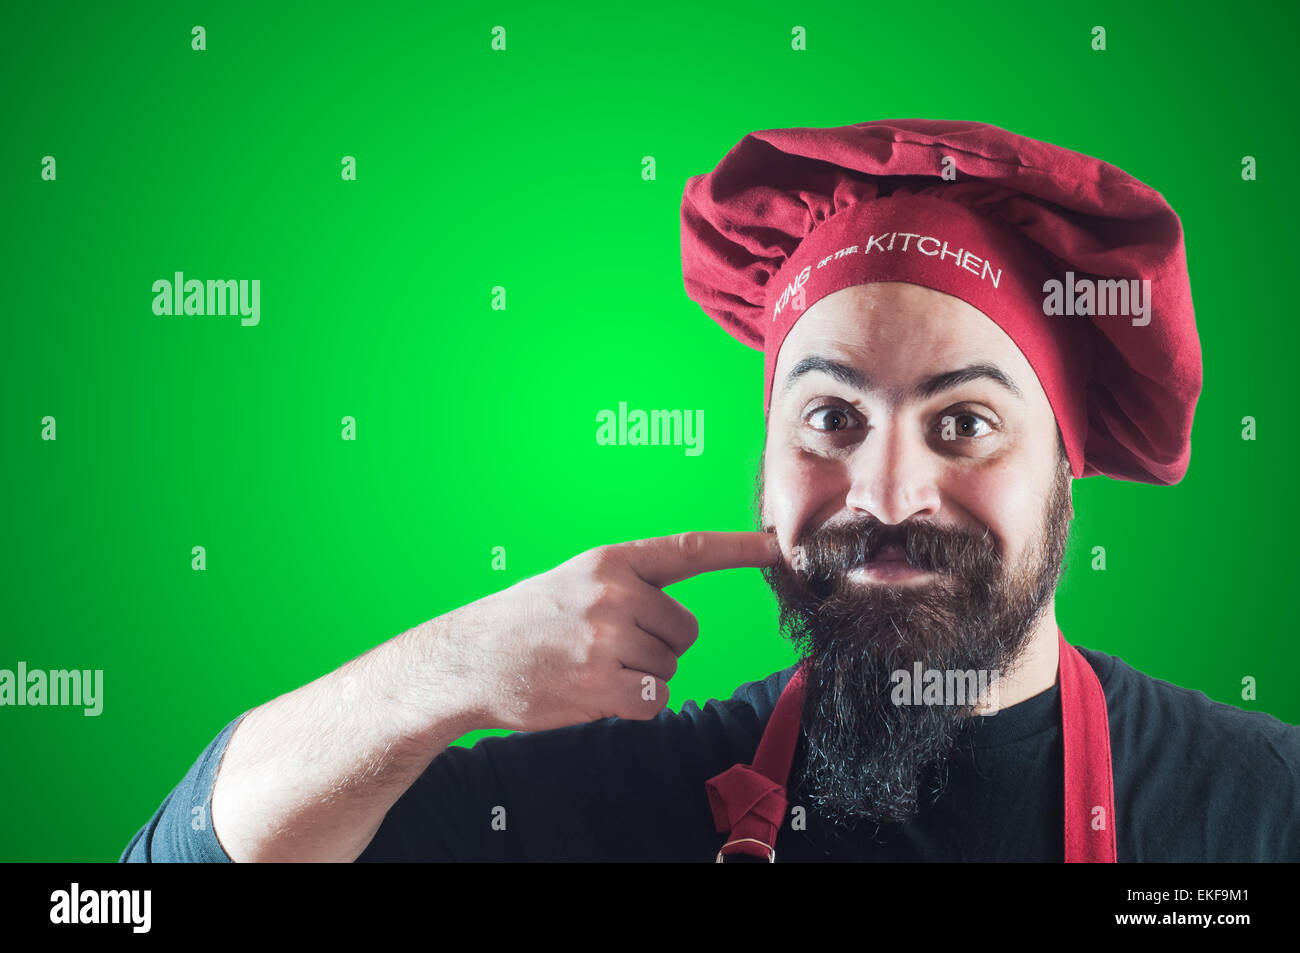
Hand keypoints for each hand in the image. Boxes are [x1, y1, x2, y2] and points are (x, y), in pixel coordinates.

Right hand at [431, 531, 780, 732]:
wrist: (469, 659)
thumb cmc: (528, 621)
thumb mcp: (577, 580)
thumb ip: (629, 584)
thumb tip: (681, 619)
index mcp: (611, 560)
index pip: (690, 550)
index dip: (740, 548)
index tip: (781, 546)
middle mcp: (614, 593)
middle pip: (685, 630)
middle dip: (658, 646)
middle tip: (605, 646)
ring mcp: (608, 639)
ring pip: (669, 668)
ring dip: (639, 677)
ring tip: (589, 666)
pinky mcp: (602, 685)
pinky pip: (654, 701)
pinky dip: (634, 705)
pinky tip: (595, 692)